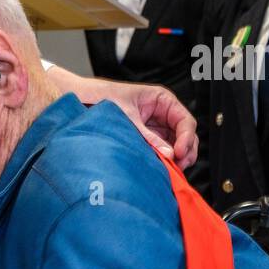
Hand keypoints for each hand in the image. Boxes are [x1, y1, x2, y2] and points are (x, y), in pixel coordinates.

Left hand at [50, 67, 197, 167]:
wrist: (81, 99)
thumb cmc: (103, 98)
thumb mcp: (127, 117)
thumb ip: (148, 137)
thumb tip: (168, 154)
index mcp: (162, 100)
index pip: (185, 121)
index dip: (187, 138)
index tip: (179, 153)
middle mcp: (161, 114)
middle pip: (184, 135)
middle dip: (185, 151)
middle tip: (179, 167)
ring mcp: (154, 127)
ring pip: (174, 145)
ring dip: (175, 158)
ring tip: (172, 170)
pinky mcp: (145, 138)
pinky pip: (160, 149)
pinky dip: (162, 159)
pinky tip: (160, 167)